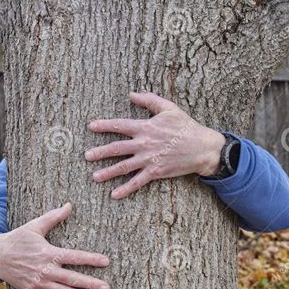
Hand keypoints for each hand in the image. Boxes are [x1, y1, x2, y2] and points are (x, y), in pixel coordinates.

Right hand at [0, 203, 109, 288]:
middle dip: (90, 283)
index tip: (106, 262)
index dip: (91, 259)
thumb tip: (69, 205)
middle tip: (107, 288)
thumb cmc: (17, 239)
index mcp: (49, 253)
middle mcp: (46, 270)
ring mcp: (40, 283)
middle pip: (72, 278)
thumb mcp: (34, 226)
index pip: (74, 256)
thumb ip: (53, 217)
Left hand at [85, 92, 225, 198]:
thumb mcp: (169, 108)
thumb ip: (149, 100)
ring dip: (108, 172)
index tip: (90, 126)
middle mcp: (144, 144)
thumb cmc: (185, 126)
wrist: (201, 147)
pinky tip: (114, 195)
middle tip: (86, 156)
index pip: (120, 125)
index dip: (104, 125)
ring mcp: (148, 159)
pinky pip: (137, 182)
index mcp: (145, 127)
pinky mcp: (155, 172)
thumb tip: (132, 94)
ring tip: (94, 177)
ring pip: (123, 166)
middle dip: (100, 152)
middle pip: (117, 148)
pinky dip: (125, 189)